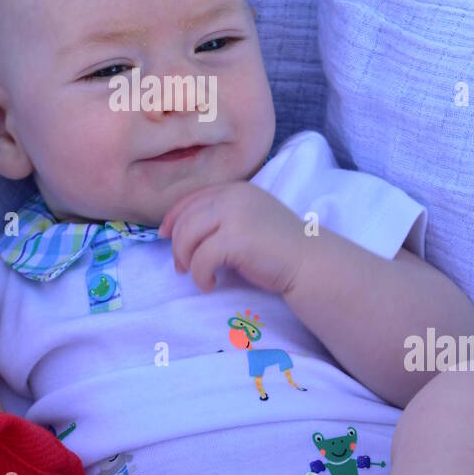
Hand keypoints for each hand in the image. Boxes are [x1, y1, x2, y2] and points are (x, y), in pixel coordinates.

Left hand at [157, 183, 306, 295]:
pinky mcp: (236, 239)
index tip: (164, 235)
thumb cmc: (279, 248)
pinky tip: (211, 284)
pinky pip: (201, 259)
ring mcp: (235, 216)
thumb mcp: (249, 221)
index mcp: (236, 189)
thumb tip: (180, 233)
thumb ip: (221, 218)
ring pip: (187, 237)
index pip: (191, 199)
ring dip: (186, 260)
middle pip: (185, 219)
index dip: (173, 218)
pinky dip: (200, 276)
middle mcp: (233, 196)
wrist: (309, 263)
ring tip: (197, 276)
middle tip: (181, 267)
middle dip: (176, 245)